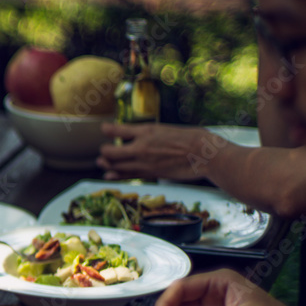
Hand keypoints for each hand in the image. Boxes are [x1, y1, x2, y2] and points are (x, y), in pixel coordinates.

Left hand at [97, 123, 216, 180]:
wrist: (204, 153)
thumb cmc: (192, 138)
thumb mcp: (168, 129)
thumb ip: (152, 133)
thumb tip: (142, 135)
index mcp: (147, 130)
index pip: (119, 130)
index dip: (108, 130)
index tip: (103, 129)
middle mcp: (141, 146)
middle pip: (111, 152)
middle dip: (105, 152)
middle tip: (103, 151)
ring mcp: (144, 162)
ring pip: (116, 166)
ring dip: (106, 165)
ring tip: (101, 163)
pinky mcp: (150, 174)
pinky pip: (128, 176)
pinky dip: (116, 176)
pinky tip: (108, 176)